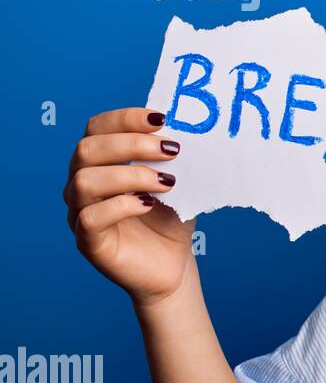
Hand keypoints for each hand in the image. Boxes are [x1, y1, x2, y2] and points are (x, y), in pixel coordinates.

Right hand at [65, 107, 197, 307]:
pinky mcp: (88, 241)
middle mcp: (82, 183)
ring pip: (85, 181)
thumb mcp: (177, 180)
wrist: (173, 264)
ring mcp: (80, 212)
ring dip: (130, 174)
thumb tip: (189, 127)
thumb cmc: (171, 217)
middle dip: (132, 144)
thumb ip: (174, 156)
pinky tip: (149, 204)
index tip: (162, 119)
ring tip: (166, 182)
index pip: (96, 127)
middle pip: (87, 149)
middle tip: (172, 150)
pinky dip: (122, 205)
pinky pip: (90, 217)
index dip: (125, 118)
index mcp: (100, 161)